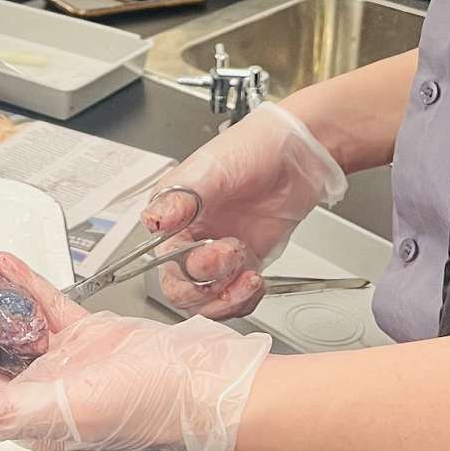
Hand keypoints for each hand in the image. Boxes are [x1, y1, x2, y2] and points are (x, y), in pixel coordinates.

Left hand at [0, 253, 269, 450]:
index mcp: (30, 414)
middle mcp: (42, 388)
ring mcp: (66, 360)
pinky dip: (25, 281)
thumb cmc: (148, 407)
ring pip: (14, 319)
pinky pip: (48, 304)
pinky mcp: (90, 336)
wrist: (203, 382)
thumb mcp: (67, 409)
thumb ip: (9, 410)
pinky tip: (4, 261)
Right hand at [142, 101, 346, 319]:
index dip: (188, 266)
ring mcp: (219, 254)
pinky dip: (244, 300)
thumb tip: (153, 220)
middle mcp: (191, 238)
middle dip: (207, 286)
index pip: (163, 261)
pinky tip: (255, 281)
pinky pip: (234, 299)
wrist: (296, 154)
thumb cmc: (250, 149)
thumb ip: (180, 198)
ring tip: (248, 276)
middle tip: (235, 259)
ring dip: (227, 299)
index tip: (215, 246)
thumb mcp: (210, 170)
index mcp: (174, 216)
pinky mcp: (245, 263)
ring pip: (206, 301)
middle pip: (181, 290)